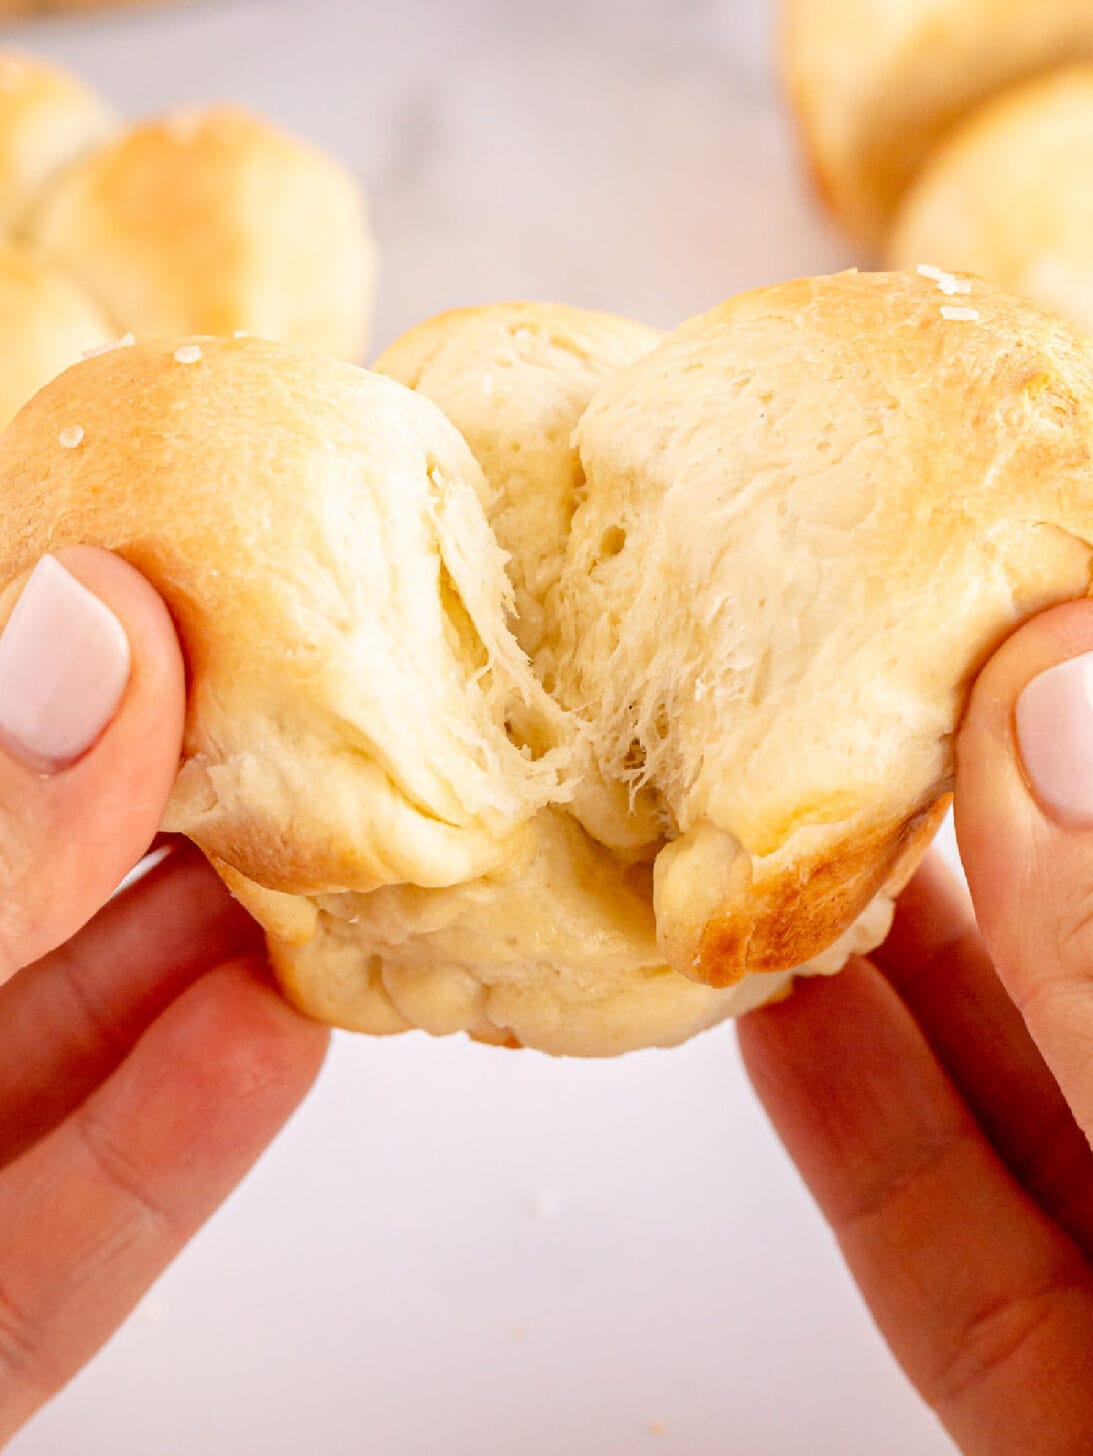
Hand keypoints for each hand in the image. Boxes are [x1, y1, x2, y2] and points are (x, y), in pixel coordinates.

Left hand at [0, 546, 327, 1448]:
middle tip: (304, 696)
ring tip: (332, 840)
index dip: (37, 672)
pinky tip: (276, 1028)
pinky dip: (174, 1141)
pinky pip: (56, 1235)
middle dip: (152, 793)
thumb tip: (80, 642)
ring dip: (201, 954)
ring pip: (39, 1053)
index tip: (165, 580)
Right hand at [740, 456, 1092, 1452]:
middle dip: (999, 772)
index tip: (1040, 514)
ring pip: (1045, 1077)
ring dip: (899, 934)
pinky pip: (969, 1252)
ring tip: (782, 783)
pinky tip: (777, 1007)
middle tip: (866, 623)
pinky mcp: (1085, 1435)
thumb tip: (1074, 683)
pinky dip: (863, 1127)